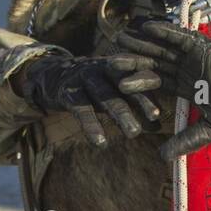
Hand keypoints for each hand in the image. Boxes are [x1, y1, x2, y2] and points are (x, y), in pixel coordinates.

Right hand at [16, 53, 161, 146]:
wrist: (54, 75)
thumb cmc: (94, 87)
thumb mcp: (114, 93)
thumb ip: (135, 106)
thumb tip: (157, 127)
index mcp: (119, 67)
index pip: (138, 79)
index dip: (148, 95)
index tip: (157, 114)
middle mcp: (104, 68)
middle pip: (125, 86)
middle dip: (140, 103)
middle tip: (156, 118)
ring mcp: (85, 77)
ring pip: (106, 96)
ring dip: (121, 114)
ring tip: (134, 134)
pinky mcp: (69, 91)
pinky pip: (82, 109)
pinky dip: (91, 126)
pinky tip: (100, 143)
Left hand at [117, 19, 210, 158]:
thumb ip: (186, 140)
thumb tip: (162, 157)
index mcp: (187, 87)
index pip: (156, 84)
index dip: (136, 83)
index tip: (114, 84)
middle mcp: (188, 70)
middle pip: (154, 65)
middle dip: (132, 62)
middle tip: (108, 60)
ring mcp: (196, 58)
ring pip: (163, 50)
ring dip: (142, 44)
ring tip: (120, 40)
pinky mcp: (206, 49)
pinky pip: (182, 38)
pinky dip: (165, 33)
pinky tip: (146, 29)